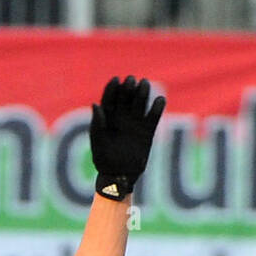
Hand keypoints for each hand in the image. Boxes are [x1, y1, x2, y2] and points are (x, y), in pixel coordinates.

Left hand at [90, 75, 164, 199]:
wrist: (119, 176)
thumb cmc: (104, 160)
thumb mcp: (98, 142)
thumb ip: (97, 124)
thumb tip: (95, 105)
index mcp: (107, 117)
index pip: (110, 98)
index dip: (112, 88)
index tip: (116, 80)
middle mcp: (122, 116)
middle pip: (126, 97)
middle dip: (128, 87)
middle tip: (131, 80)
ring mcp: (135, 122)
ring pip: (140, 103)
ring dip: (143, 93)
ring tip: (144, 84)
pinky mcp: (148, 130)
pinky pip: (154, 116)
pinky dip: (158, 108)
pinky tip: (159, 100)